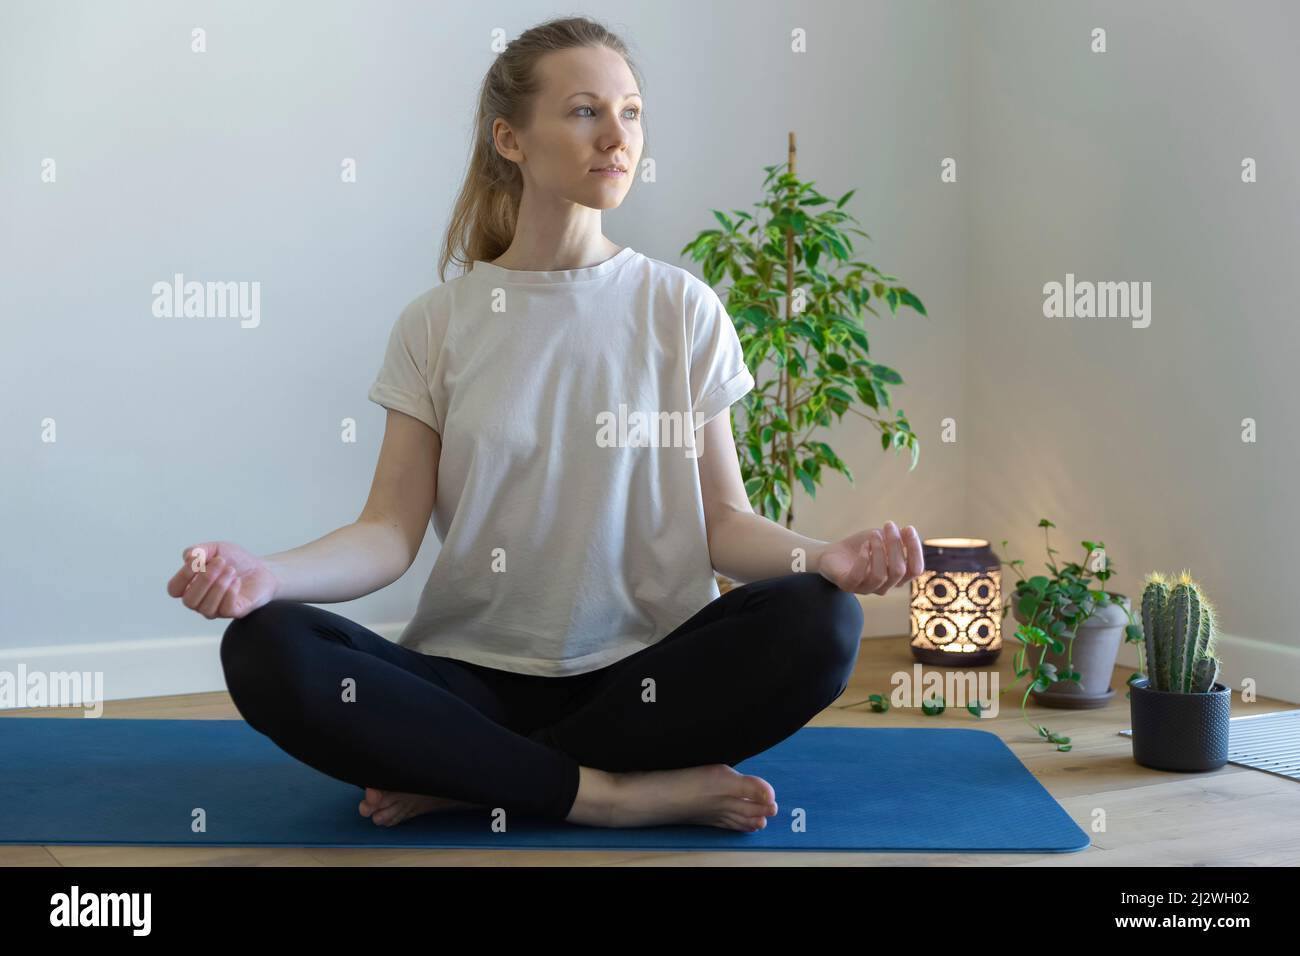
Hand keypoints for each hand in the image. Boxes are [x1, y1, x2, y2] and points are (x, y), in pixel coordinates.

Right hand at [166, 540, 280, 619]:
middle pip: (189, 600)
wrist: (262, 568)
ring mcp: (216, 609)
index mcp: (190, 586)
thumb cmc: (235, 560)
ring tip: (231, 570)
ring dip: (219, 586)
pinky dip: (230, 593)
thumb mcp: (216, 548)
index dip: (182, 576)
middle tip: (221, 561)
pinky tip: (237, 581)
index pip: (174, 589)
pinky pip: (225, 610)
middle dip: (204, 579)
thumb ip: (199, 550)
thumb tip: (188, 557)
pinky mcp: (233, 613)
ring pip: (206, 608)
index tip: (197, 560)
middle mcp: (200, 601)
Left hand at [817, 521, 924, 594]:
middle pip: (899, 571)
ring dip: (879, 550)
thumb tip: (907, 532)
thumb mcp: (882, 539)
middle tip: (888, 525)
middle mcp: (884, 586)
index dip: (914, 549)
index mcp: (896, 577)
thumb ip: (896, 539)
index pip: (915, 570)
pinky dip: (863, 558)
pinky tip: (864, 545)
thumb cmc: (861, 546)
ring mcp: (866, 588)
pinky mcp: (848, 585)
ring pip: (880, 575)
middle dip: (895, 545)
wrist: (833, 553)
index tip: (908, 528)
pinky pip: (859, 576)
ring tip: (873, 534)